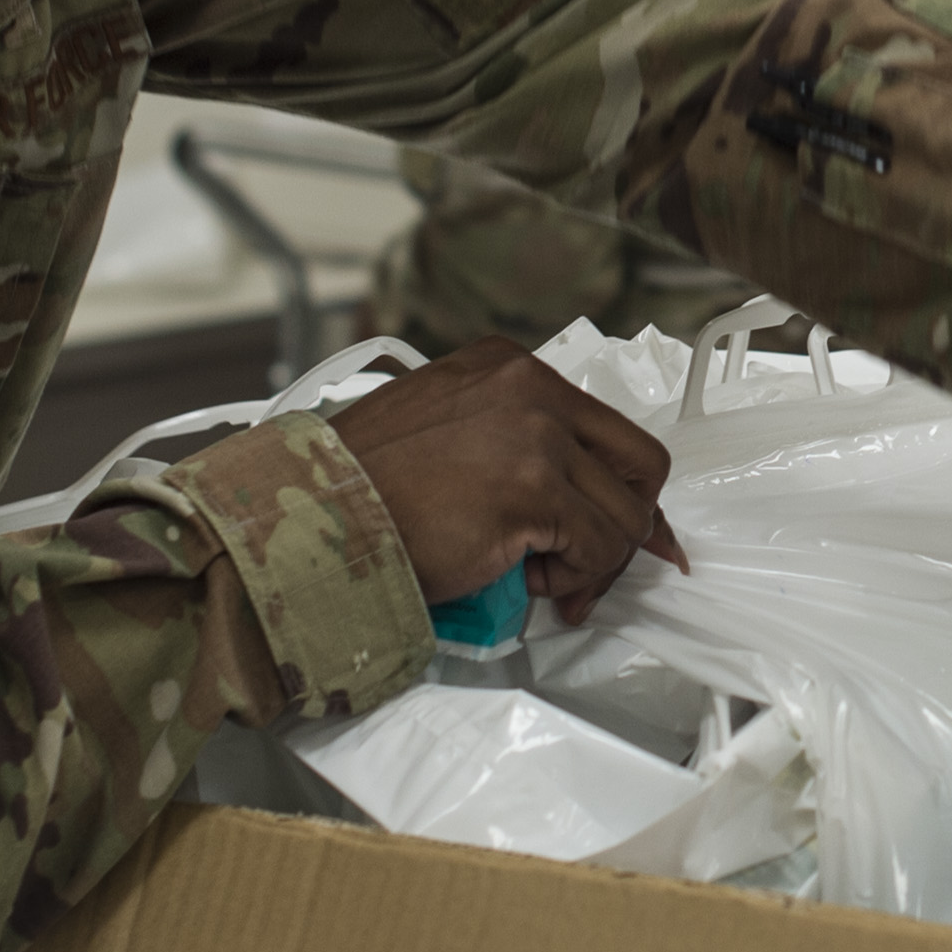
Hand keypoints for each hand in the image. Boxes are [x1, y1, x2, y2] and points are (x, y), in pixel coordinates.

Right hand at [331, 340, 687, 625]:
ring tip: (542, 579)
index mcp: (506, 367)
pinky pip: (601, 546)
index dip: (619, 486)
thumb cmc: (359, 489)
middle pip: (639, 461)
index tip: (621, 525)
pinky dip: (579, 578)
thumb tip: (564, 494)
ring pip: (626, 514)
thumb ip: (505, 443)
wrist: (312, 515)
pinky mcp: (534, 488)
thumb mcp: (440, 430)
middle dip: (634, 521)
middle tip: (600, 562)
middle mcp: (529, 388)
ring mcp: (536, 435)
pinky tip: (534, 584)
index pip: (602, 425)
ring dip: (594, 561)